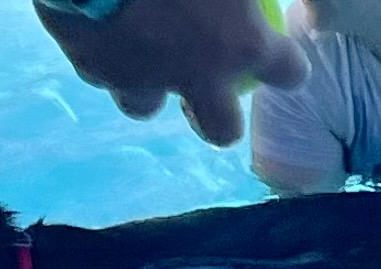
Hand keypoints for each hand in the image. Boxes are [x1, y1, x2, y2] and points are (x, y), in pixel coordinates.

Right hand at [35, 0, 309, 147]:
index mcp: (246, 45)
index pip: (289, 73)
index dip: (286, 65)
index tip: (278, 53)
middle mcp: (197, 75)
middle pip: (221, 129)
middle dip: (219, 117)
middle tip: (209, 89)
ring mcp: (142, 78)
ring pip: (144, 106)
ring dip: (148, 87)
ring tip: (142, 53)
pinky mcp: (91, 64)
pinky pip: (97, 71)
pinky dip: (100, 54)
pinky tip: (98, 26)